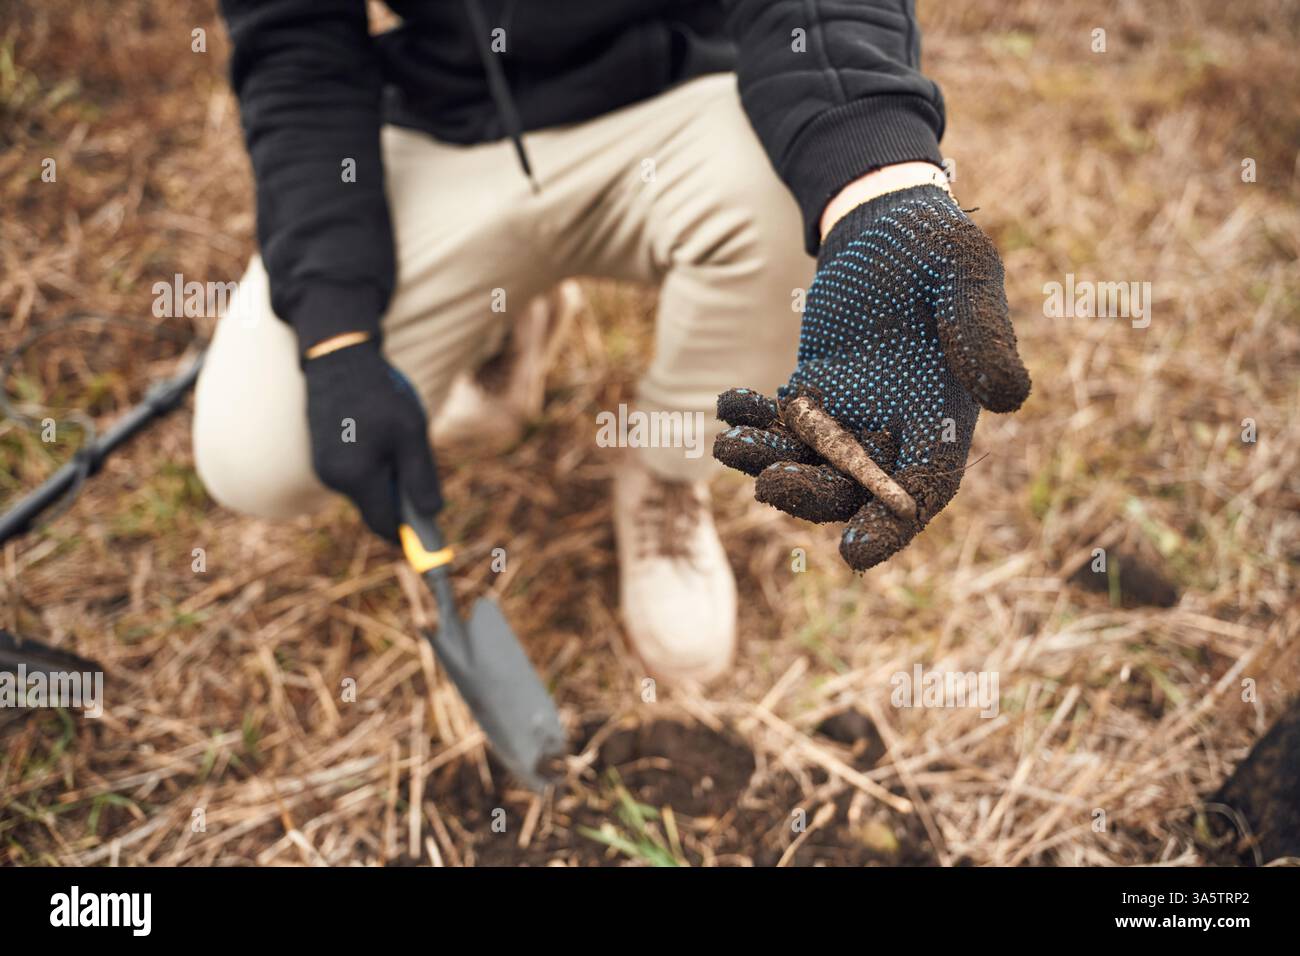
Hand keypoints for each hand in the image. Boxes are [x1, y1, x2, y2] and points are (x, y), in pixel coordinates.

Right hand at [303, 338, 441, 540]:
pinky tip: (378, 434)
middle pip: (377, 509)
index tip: (431, 546)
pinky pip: (356, 477)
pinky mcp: (322, 458)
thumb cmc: (379, 395)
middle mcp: (334, 480)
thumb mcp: (411, 435)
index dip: (409, 537)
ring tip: (395, 437)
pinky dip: (374, 467)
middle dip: (402, 499)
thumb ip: (420, 479)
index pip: (384, 525)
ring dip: (389, 478)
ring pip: (368, 492)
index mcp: (356, 477)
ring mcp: (324, 470)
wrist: (338, 360)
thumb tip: (432, 516)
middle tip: (417, 460)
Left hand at [714, 184, 1029, 570]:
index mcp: (942, 418)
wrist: (888, 228)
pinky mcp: (813, 394)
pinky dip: (753, 423)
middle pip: (853, 489)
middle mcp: (895, 430)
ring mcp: (850, 417)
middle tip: (770, 487)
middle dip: (812, 497)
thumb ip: (983, 333)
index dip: (891, 525)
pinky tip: (726, 404)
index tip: (854, 553)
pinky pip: (780, 426)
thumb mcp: (967, 275)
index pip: (922, 490)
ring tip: (729, 445)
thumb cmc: (937, 249)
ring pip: (808, 464)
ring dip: (768, 463)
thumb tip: (1008, 398)